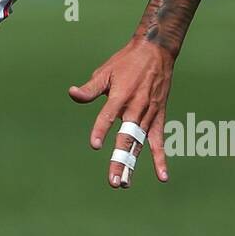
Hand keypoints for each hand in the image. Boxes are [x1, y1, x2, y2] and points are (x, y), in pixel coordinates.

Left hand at [69, 38, 172, 188]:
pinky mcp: (158, 117)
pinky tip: (162, 177)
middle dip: (120, 160)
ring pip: (140, 144)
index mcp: (121, 95)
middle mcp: (136, 108)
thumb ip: (90, 88)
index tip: (96, 144)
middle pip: (127, 138)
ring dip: (132, 164)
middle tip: (114, 181)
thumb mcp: (105, 71)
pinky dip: (160, 159)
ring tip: (125, 183)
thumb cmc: (126, 62)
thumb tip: (72, 93)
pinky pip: (159, 141)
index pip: (108, 115)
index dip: (101, 129)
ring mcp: (149, 114)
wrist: (156, 52)